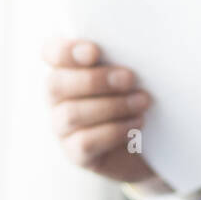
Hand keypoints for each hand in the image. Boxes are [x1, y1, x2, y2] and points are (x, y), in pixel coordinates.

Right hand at [43, 38, 156, 183]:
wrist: (150, 142)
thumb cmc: (136, 95)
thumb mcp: (131, 73)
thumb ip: (122, 57)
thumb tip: (136, 46)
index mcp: (67, 68)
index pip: (50, 53)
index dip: (66, 51)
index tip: (94, 52)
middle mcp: (57, 97)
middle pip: (56, 84)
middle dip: (94, 80)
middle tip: (130, 78)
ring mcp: (62, 127)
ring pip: (72, 114)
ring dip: (112, 106)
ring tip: (143, 101)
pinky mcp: (75, 153)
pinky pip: (86, 142)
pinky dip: (115, 130)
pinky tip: (137, 123)